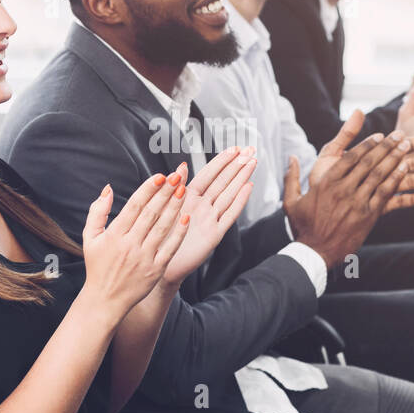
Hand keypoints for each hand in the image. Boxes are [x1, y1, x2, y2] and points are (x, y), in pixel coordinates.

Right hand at [81, 171, 189, 314]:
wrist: (105, 300)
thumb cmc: (98, 267)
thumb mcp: (90, 238)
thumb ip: (97, 211)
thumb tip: (108, 188)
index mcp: (114, 235)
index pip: (134, 206)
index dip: (148, 189)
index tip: (160, 176)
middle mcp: (130, 245)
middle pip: (151, 213)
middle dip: (165, 193)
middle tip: (177, 176)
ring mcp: (144, 257)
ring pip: (162, 227)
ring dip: (174, 207)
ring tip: (183, 190)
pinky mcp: (156, 270)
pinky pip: (170, 248)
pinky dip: (179, 233)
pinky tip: (186, 218)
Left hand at [161, 147, 256, 284]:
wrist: (162, 264)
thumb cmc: (161, 236)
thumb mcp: (165, 207)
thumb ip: (176, 186)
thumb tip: (182, 165)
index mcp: (189, 198)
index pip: (209, 174)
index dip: (221, 161)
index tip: (234, 148)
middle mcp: (203, 206)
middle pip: (223, 181)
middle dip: (237, 165)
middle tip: (251, 150)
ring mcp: (211, 219)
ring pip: (229, 194)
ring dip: (241, 178)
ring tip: (252, 163)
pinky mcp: (215, 234)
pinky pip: (229, 215)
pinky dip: (239, 201)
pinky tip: (248, 187)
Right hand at [284, 110, 413, 267]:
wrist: (315, 253)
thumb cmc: (303, 227)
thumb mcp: (291, 201)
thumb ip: (292, 178)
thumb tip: (291, 157)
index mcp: (326, 183)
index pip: (351, 157)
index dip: (367, 144)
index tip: (379, 135)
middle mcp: (343, 190)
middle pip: (369, 162)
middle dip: (386, 146)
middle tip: (399, 134)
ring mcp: (357, 203)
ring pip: (380, 175)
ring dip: (395, 158)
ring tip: (406, 146)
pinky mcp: (368, 216)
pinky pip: (385, 193)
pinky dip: (396, 179)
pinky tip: (405, 169)